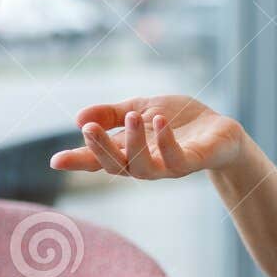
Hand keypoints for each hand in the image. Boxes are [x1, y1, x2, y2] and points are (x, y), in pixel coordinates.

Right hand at [49, 95, 246, 178]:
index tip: (55, 161)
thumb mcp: (140, 108)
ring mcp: (168, 167)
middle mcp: (145, 164)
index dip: (78, 161)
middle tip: (88, 129)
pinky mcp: (192, 163)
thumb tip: (77, 119)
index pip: (98, 159)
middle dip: (100, 150)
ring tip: (131, 117)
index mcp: (128, 151)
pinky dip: (166, 142)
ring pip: (144, 168)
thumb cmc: (179, 122)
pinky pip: (176, 160)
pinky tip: (160, 122)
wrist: (221, 130)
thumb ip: (111, 114)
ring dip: (134, 143)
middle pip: (116, 166)